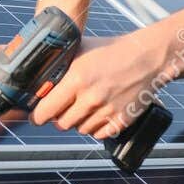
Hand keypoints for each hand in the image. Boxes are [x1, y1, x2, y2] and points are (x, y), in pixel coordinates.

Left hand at [31, 33, 165, 139]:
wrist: (147, 57)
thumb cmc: (112, 51)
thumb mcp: (80, 49)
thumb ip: (59, 64)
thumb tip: (37, 77)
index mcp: (77, 79)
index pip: (45, 111)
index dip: (37, 116)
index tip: (36, 116)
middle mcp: (91, 98)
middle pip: (61, 124)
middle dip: (58, 117)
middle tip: (62, 108)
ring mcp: (107, 111)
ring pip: (79, 129)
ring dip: (77, 121)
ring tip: (84, 106)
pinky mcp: (121, 121)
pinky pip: (98, 134)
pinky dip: (95, 127)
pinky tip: (97, 112)